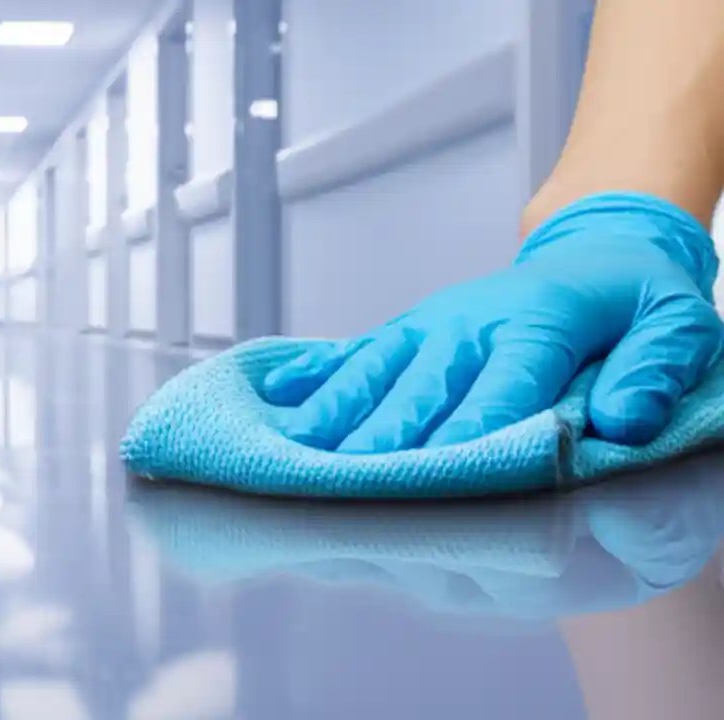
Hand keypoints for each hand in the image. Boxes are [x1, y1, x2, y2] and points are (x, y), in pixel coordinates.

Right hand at [263, 193, 722, 452]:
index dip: (468, 434)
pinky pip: (358, 350)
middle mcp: (472, 324)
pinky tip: (280, 395)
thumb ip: (657, 368)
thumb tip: (624, 421)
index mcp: (540, 324)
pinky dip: (317, 373)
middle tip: (348, 481)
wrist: (596, 249)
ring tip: (300, 448)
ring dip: (337, 411)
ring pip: (377, 370)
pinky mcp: (410, 330)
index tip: (436, 473)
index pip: (502, 387)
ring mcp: (432, 326)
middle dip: (384, 437)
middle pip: (423, 387)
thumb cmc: (633, 300)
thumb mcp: (679, 323)